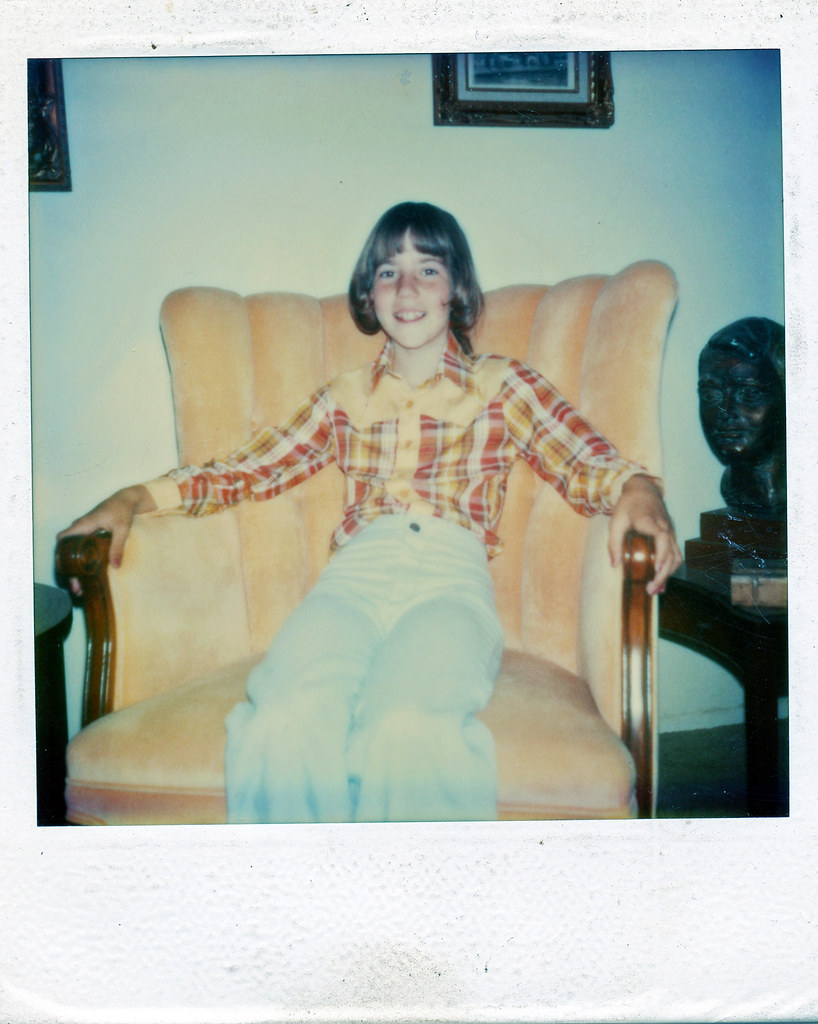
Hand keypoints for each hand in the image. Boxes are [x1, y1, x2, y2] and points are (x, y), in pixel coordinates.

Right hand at [56, 484, 155, 594]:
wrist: (128, 499)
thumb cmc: (124, 511)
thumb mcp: (122, 529)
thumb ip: (117, 547)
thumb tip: (115, 566)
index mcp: (84, 525)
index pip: (63, 538)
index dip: (61, 554)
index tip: (67, 571)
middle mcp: (81, 526)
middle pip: (66, 547)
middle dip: (68, 567)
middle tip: (76, 586)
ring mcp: (84, 528)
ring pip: (72, 546)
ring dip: (74, 563)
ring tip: (80, 584)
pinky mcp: (90, 530)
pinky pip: (80, 544)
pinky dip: (81, 557)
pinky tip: (88, 570)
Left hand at [608, 474, 681, 595]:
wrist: (643, 490)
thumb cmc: (628, 506)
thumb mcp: (615, 521)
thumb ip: (613, 542)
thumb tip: (614, 564)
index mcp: (650, 521)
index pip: (662, 537)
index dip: (662, 553)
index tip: (657, 568)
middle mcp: (664, 527)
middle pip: (671, 553)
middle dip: (663, 574)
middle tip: (651, 590)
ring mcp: (670, 531)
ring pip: (676, 556)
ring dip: (668, 574)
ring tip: (656, 589)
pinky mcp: (671, 536)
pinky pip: (676, 554)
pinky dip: (671, 568)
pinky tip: (662, 580)